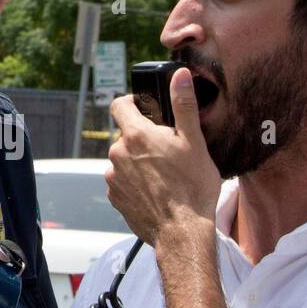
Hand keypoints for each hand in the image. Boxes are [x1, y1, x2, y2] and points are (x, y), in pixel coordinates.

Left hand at [107, 67, 220, 243]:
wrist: (182, 232)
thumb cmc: (192, 187)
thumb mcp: (194, 142)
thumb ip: (183, 105)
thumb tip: (180, 75)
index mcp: (135, 135)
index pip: (120, 104)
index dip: (132, 102)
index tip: (146, 109)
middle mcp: (117, 154)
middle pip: (126, 136)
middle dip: (143, 139)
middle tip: (169, 151)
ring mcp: (113, 178)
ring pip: (124, 160)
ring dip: (139, 162)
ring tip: (164, 176)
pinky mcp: (115, 198)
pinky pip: (122, 182)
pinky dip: (136, 183)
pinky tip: (156, 192)